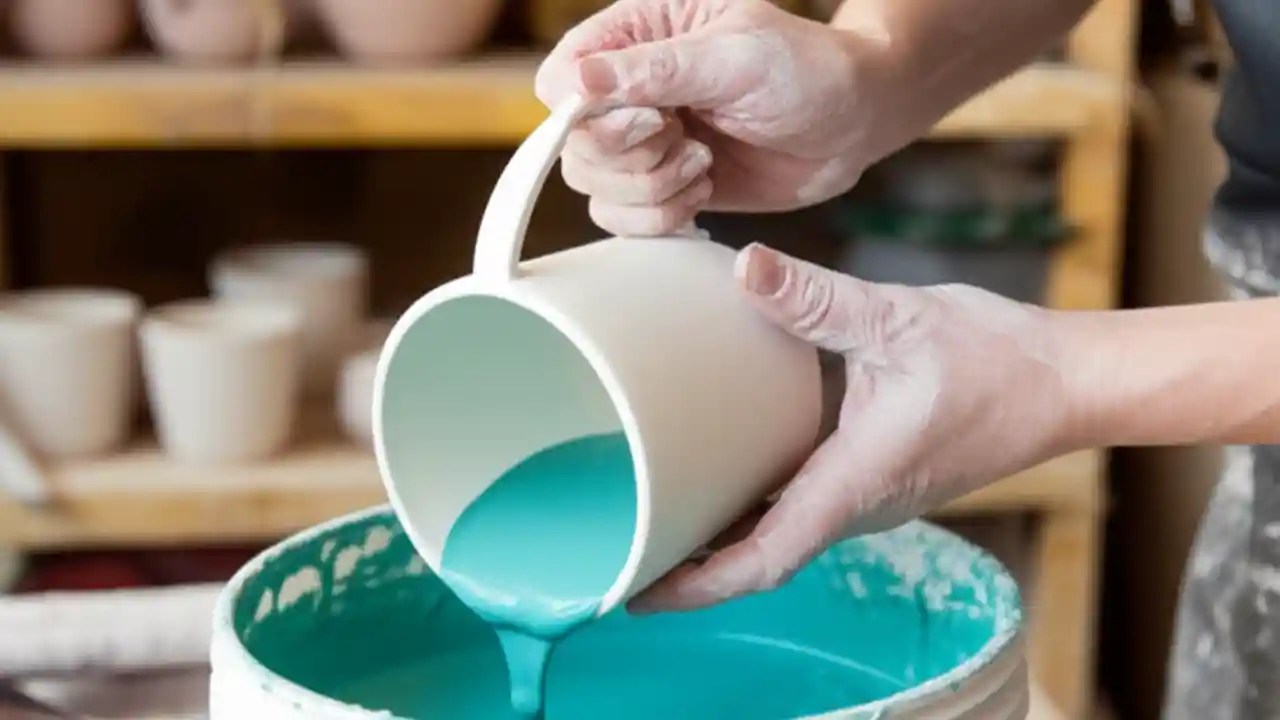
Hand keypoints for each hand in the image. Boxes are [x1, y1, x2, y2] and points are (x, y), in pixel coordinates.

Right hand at [536, 0, 891, 235]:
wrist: (852, 124)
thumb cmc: (807, 71)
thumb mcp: (738, 57)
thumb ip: (658, 70)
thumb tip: (581, 80)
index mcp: (637, 33)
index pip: (561, 77)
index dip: (586, 112)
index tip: (650, 118)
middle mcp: (628, 88)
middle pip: (572, 142)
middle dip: (632, 155)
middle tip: (690, 138)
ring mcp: (641, 141)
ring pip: (593, 185)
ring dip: (652, 188)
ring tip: (704, 162)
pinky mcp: (659, 184)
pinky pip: (622, 217)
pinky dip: (661, 216)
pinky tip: (705, 187)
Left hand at [631, 245, 1076, 611]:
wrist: (1066, 383)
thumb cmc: (996, 360)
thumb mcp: (897, 319)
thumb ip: (816, 298)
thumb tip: (745, 268)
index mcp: (855, 482)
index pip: (765, 557)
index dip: (698, 584)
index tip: (640, 593)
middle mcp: (855, 504)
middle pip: (758, 557)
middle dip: (690, 567)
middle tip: (622, 550)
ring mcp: (865, 496)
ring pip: (778, 534)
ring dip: (719, 539)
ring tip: (652, 516)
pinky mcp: (872, 476)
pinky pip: (799, 505)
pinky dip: (751, 505)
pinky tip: (719, 473)